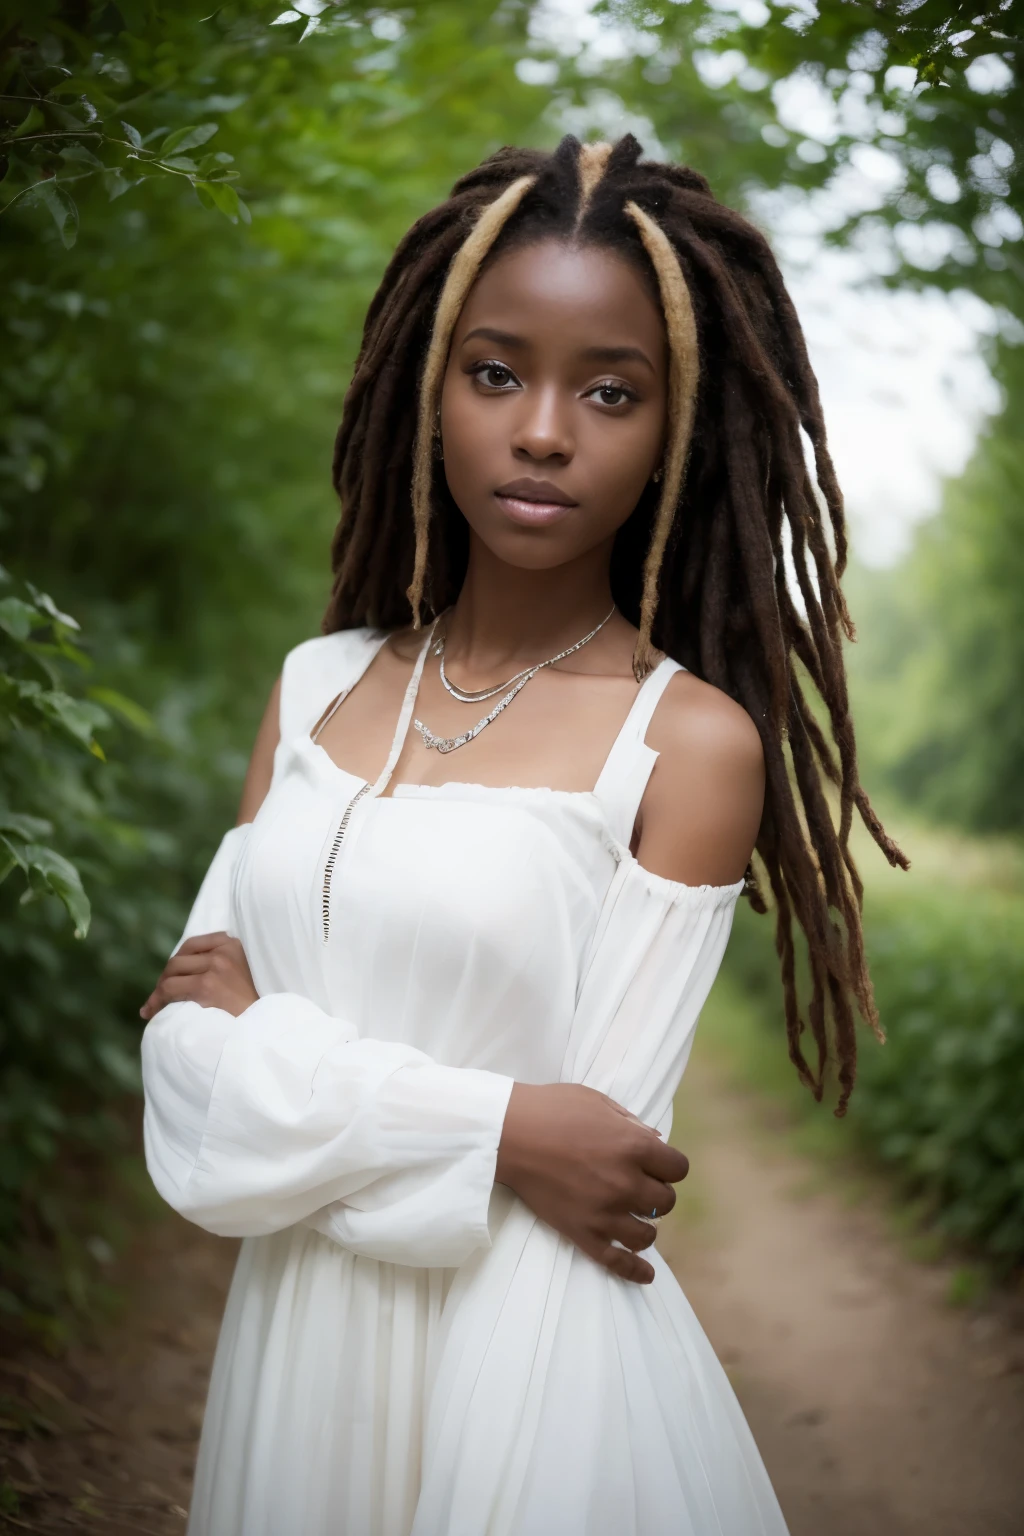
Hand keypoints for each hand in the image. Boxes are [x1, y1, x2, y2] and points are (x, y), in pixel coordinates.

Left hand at [140, 932, 257, 1020]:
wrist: (264, 1028)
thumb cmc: (253, 1009)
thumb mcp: (242, 975)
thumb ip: (220, 965)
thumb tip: (184, 970)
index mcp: (234, 945)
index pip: (194, 944)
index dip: (178, 960)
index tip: (172, 977)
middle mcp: (225, 951)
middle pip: (180, 957)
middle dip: (166, 976)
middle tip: (160, 996)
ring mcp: (216, 967)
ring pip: (172, 971)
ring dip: (159, 989)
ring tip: (153, 1006)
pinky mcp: (206, 986)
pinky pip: (170, 989)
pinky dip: (157, 1000)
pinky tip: (151, 1011)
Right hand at [495, 1082, 687, 1284]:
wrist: (509, 1133)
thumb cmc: (553, 1109)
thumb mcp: (598, 1102)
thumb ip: (632, 1123)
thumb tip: (657, 1141)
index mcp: (634, 1146)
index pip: (678, 1169)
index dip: (669, 1166)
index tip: (657, 1165)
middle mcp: (626, 1182)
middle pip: (666, 1202)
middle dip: (656, 1192)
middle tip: (638, 1186)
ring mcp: (604, 1212)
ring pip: (647, 1235)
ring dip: (645, 1226)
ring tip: (633, 1217)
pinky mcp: (582, 1231)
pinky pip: (616, 1261)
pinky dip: (634, 1271)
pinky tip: (646, 1275)